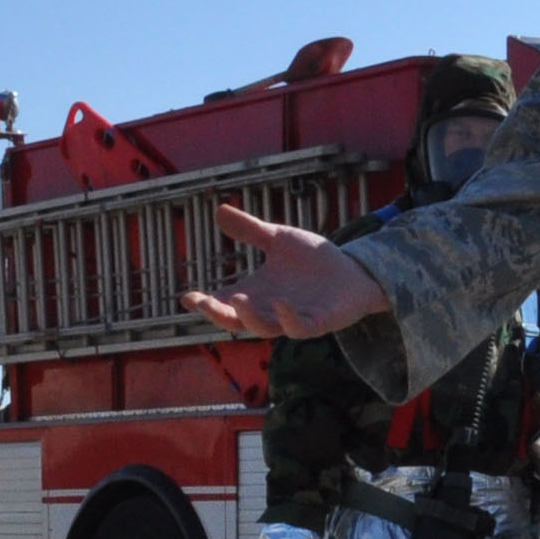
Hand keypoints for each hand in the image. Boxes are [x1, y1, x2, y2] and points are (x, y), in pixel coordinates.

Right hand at [184, 204, 390, 339]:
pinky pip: (298, 327)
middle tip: (203, 304)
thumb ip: (250, 230)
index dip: (204, 303)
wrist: (353, 273)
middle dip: (218, 315)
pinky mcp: (316, 323)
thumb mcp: (279, 240)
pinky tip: (281, 303)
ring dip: (249, 317)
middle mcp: (268, 310)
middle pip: (236, 321)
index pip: (224, 303)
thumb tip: (219, 211)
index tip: (187, 297)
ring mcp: (290, 319)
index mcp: (256, 293)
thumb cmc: (313, 260)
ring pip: (264, 328)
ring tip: (238, 299)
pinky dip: (288, 319)